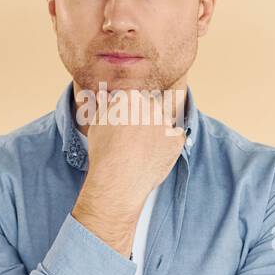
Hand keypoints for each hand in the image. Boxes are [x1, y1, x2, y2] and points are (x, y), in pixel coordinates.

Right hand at [73, 89, 185, 252]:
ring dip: (158, 132)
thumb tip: (104, 94)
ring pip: (164, 122)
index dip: (129, 114)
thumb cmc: (104, 153)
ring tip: (143, 151)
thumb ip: (104, 106)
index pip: (134, 98)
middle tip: (134, 141)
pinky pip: (176, 138)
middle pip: (151, 108)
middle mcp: (149, 105)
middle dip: (145, 120)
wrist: (118, 179)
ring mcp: (165, 121)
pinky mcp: (176, 138)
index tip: (125, 129)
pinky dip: (169, 146)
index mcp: (129, 97)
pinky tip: (155, 156)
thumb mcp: (97, 125)